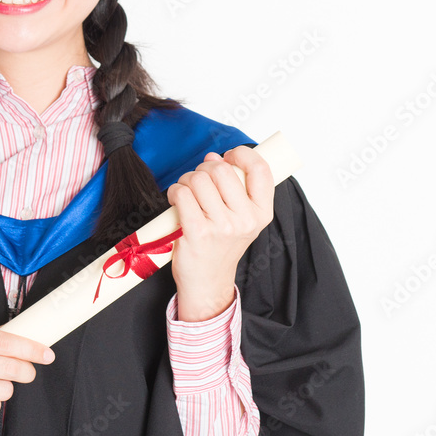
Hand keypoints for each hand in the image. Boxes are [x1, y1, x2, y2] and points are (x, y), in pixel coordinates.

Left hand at [166, 145, 274, 321]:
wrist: (207, 281)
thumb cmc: (220, 246)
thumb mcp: (240, 219)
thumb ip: (234, 188)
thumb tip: (214, 156)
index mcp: (261, 213)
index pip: (260, 169)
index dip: (242, 154)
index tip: (227, 156)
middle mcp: (245, 220)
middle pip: (220, 170)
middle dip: (203, 169)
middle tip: (199, 182)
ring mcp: (222, 226)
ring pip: (198, 179)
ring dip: (186, 181)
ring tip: (187, 194)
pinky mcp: (198, 231)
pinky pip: (182, 193)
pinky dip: (174, 192)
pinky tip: (176, 201)